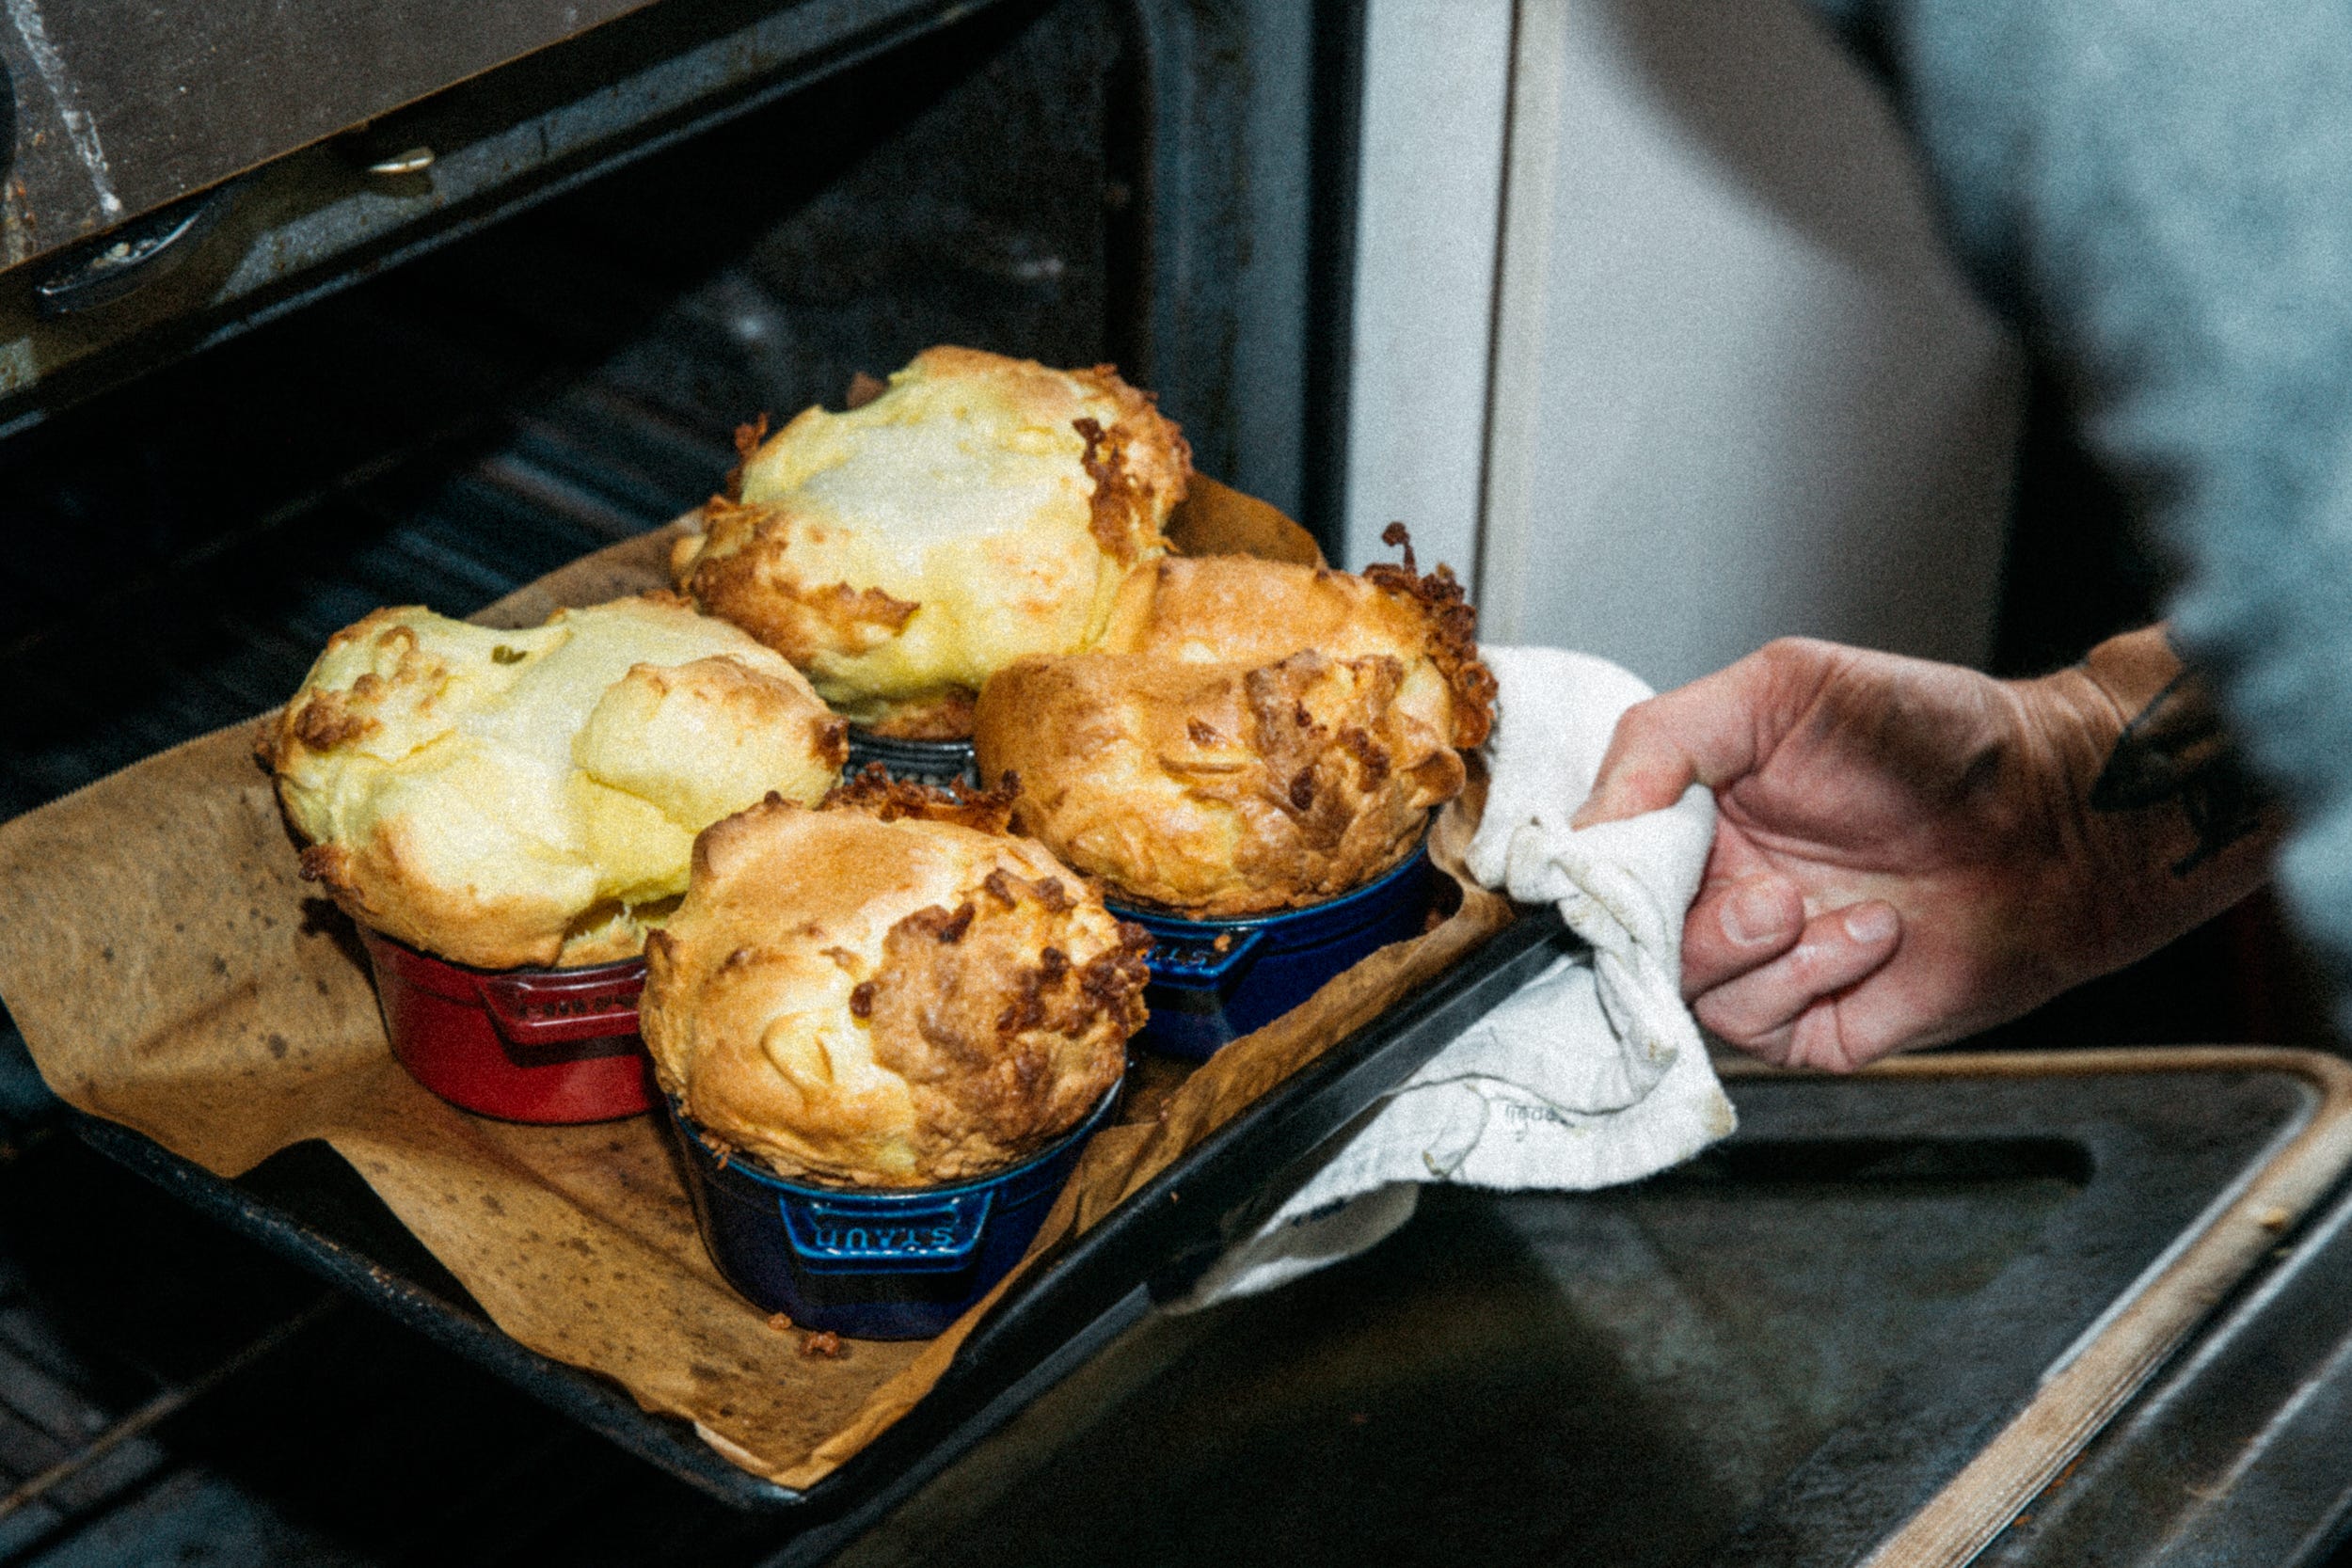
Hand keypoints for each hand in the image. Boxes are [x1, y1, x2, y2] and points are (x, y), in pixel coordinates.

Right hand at [1572, 632, 2272, 1069]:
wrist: (2064, 812)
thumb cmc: (1939, 736)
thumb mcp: (1783, 687)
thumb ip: (1664, 738)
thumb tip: (1583, 822)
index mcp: (1691, 816)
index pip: (1594, 862)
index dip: (1589, 873)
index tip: (1604, 869)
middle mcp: (1717, 892)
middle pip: (1622, 942)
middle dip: (1666, 923)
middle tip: (1746, 884)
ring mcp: (1766, 962)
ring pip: (1686, 995)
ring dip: (1745, 949)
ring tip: (1809, 903)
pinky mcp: (1817, 1024)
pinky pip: (1764, 1031)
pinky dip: (1808, 980)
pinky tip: (1872, 935)